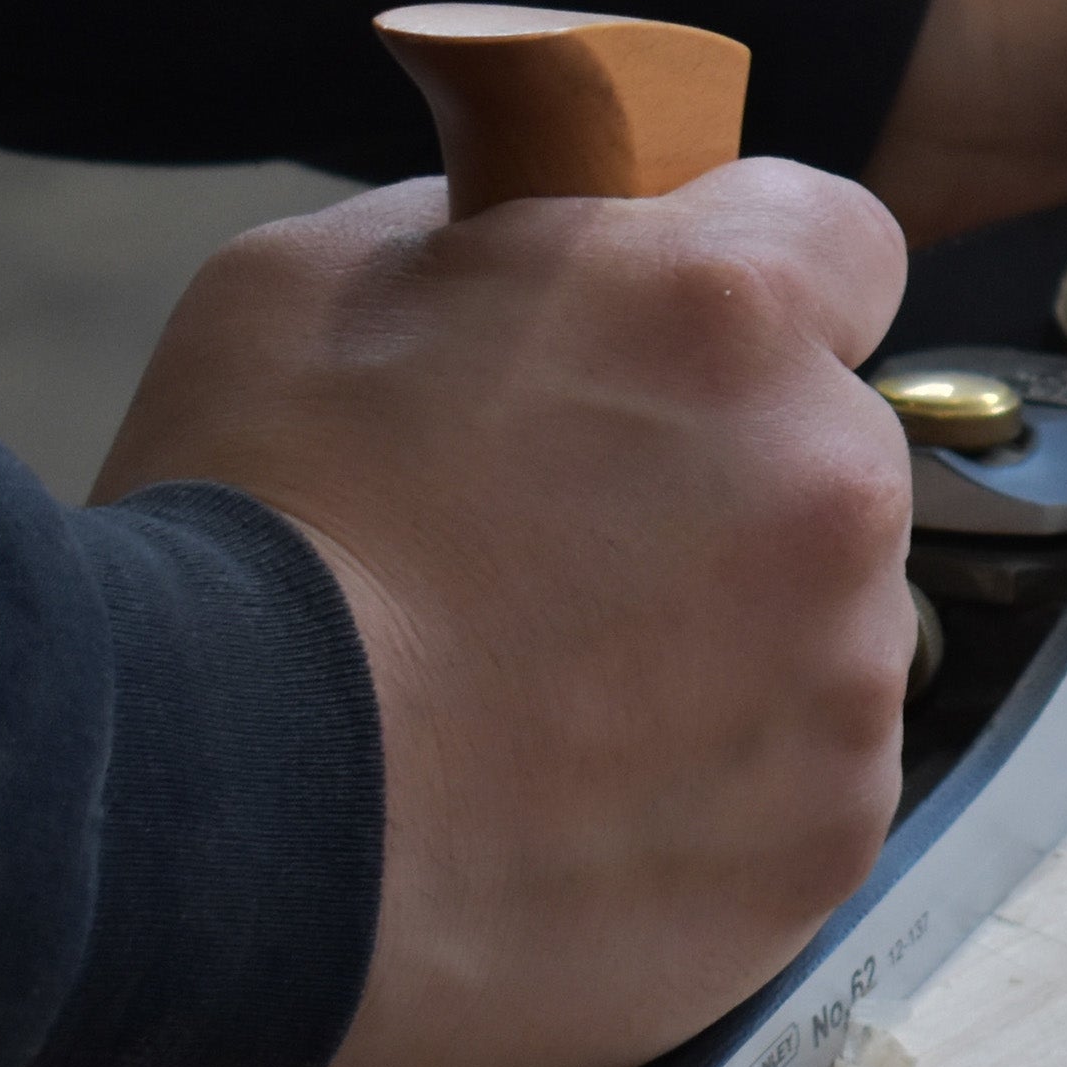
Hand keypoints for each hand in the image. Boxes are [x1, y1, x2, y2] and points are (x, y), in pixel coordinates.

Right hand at [95, 164, 915, 1066]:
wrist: (220, 825)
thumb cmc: (248, 538)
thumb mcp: (316, 281)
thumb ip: (496, 234)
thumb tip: (550, 239)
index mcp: (722, 311)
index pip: (840, 238)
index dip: (759, 283)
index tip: (684, 342)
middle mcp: (830, 478)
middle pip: (829, 445)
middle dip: (731, 475)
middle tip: (566, 548)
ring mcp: (845, 670)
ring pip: (828, 624)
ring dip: (733, 640)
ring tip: (554, 698)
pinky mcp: (831, 832)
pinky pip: (807, 780)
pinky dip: (721, 791)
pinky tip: (581, 803)